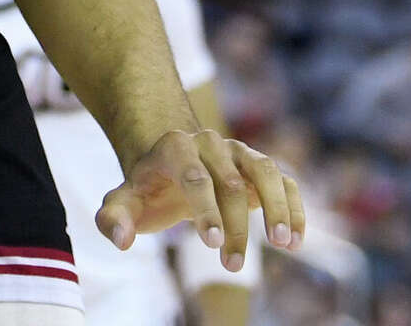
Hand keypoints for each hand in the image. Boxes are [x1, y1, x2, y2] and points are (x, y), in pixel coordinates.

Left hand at [97, 128, 304, 269]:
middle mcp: (209, 144)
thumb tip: (120, 240)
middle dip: (235, 225)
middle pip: (228, 181)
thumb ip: (114, 218)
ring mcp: (238, 152)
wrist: (172, 166)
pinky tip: (296, 241)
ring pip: (265, 170)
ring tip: (283, 244)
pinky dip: (294, 206)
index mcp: (174, 147)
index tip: (212, 244)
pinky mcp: (259, 167)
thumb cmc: (149, 189)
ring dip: (277, 206)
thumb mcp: (126, 202)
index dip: (205, 208)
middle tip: (233, 266)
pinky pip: (285, 180)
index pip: (193, 175)